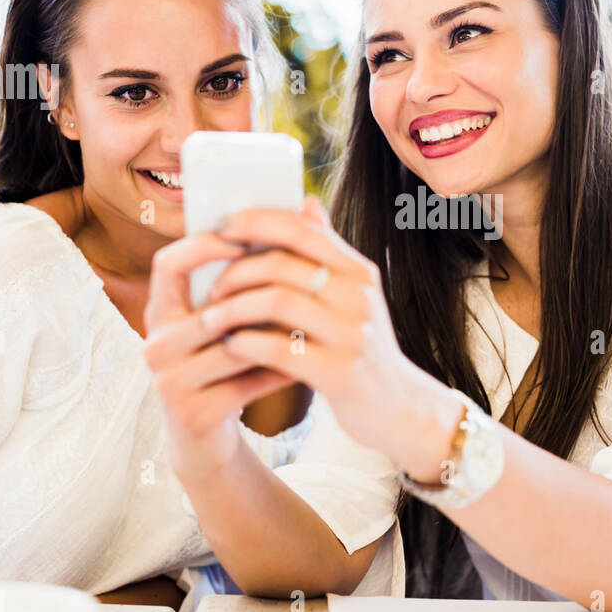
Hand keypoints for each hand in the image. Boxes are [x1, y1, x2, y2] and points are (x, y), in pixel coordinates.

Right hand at [142, 230, 297, 481]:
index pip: (168, 263)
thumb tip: (308, 207)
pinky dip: (279, 372)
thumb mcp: (231, 319)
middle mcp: (156, 343)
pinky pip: (245, 385)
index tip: (245, 241)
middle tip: (303, 289)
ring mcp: (169, 381)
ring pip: (234, 349)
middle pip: (211, 311)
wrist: (207, 438)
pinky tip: (307, 363)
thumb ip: (256, 272)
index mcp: (162, 311)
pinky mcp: (191, 413)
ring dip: (277, 339)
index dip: (204, 247)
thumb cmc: (226, 365)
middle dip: (258, 302)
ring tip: (315, 327)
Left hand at [202, 198, 456, 472]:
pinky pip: (280, 348)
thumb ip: (328, 253)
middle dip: (236, 272)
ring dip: (234, 308)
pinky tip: (232, 346)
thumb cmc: (365, 349)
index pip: (302, 230)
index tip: (223, 229)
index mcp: (359, 273)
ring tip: (211, 319)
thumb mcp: (355, 297)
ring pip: (276, 302)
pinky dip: (247, 343)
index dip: (257, 223)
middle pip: (282, 264)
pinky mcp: (340, 372)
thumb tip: (307, 203)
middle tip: (212, 288)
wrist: (400, 408)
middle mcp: (359, 297)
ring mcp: (352, 334)